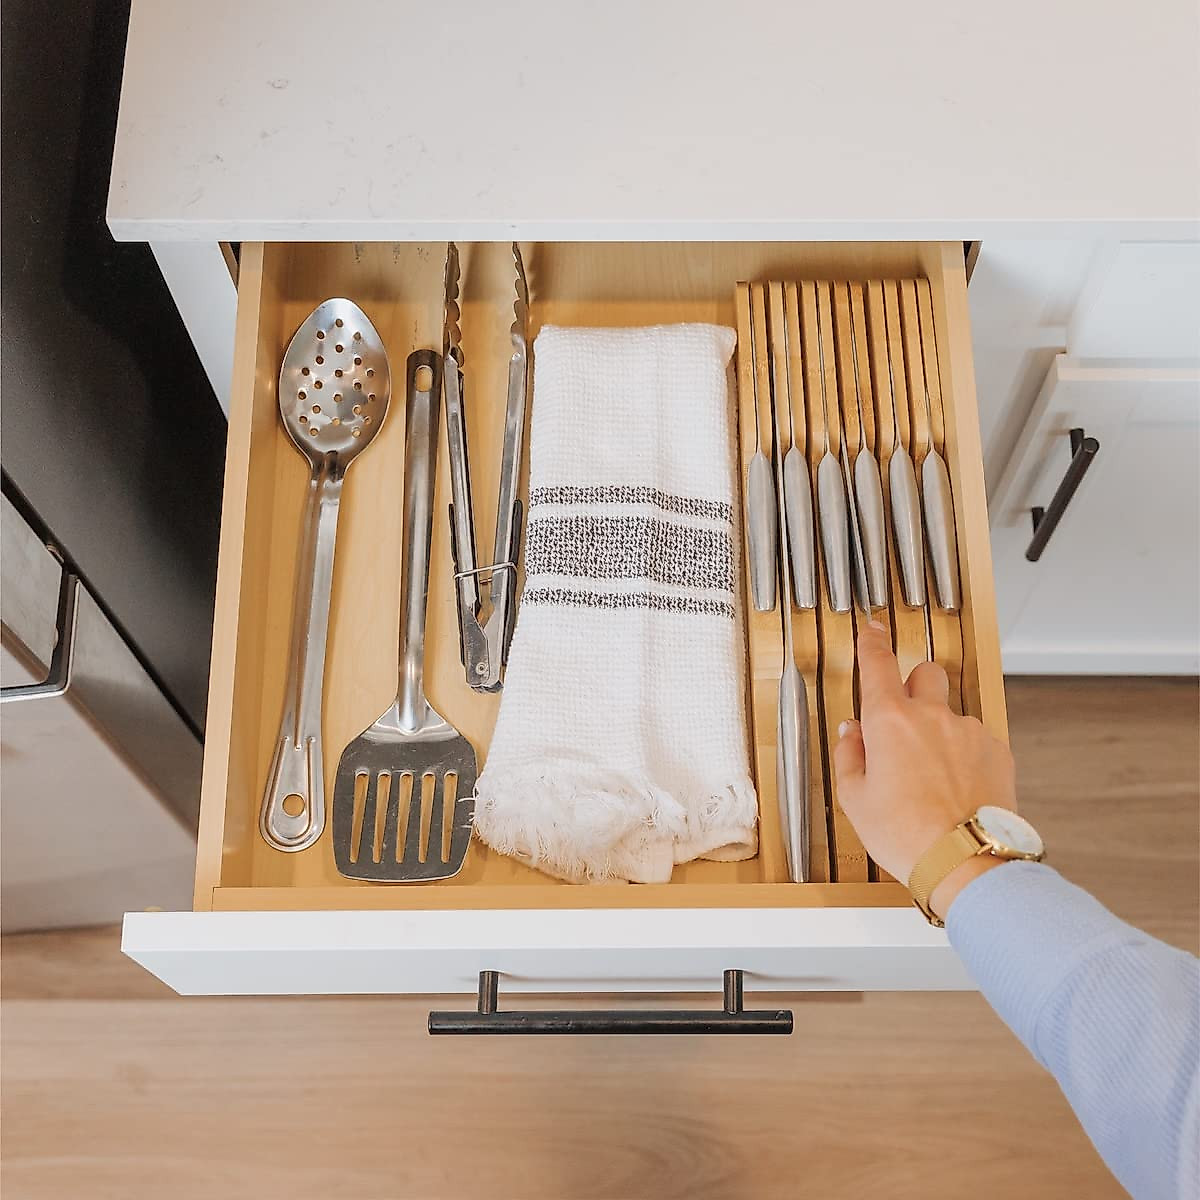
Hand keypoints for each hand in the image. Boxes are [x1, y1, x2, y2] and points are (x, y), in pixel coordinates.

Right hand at [834, 622, 1017, 919]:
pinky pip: (976, 739)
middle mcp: (932, 716)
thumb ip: (849, 756)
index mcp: (889, 722)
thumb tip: (852, 734)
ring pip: (951, 711)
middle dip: (913, 684)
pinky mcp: (997, 751)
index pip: (878, 664)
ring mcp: (969, 731)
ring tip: (931, 776)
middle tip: (903, 717)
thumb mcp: (854, 800)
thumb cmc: (906, 835)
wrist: (965, 862)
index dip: (872, 642)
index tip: (871, 630)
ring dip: (939, 729)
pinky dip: (964, 754)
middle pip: (925, 672)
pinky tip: (955, 788)